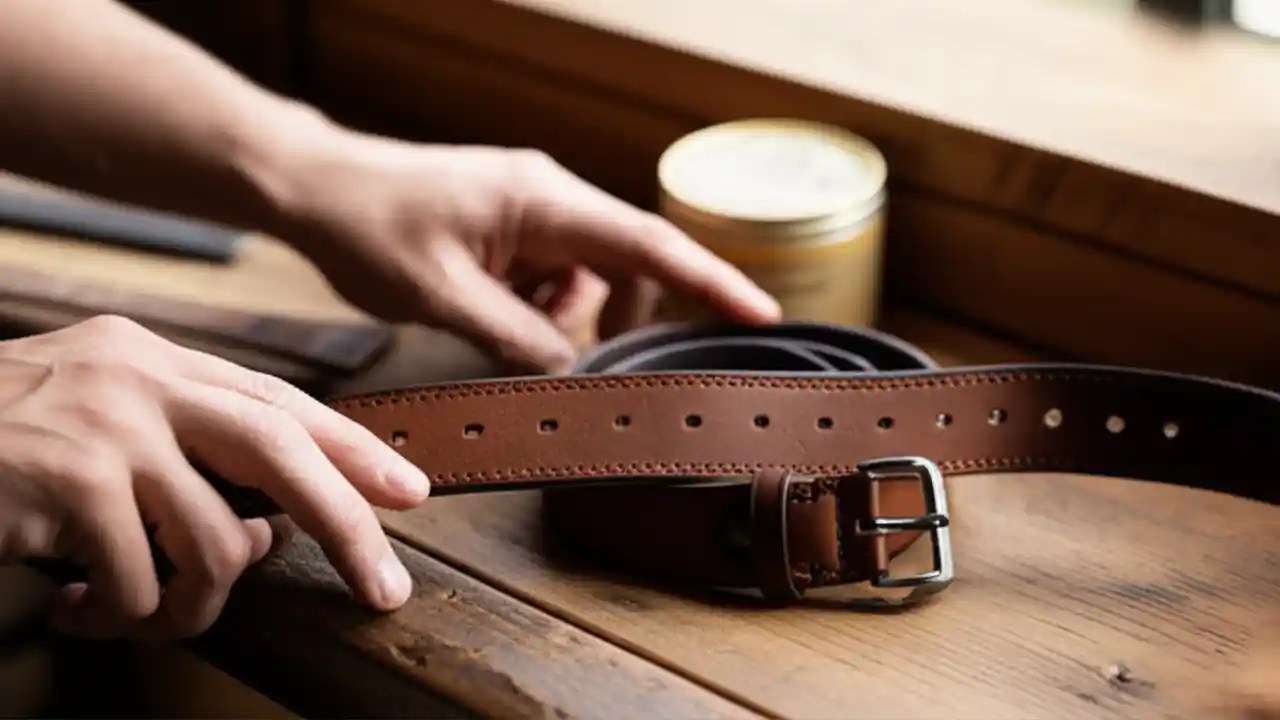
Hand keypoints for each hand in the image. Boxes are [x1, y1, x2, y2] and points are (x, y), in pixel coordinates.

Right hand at [0, 315, 427, 639]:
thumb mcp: (97, 424)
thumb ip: (183, 459)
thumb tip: (269, 533)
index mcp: (154, 359)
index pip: (278, 401)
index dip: (351, 447)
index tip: (407, 488)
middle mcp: (138, 379)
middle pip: (281, 452)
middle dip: (347, 525)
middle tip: (385, 587)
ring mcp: (104, 427)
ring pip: (215, 542)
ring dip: (191, 605)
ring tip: (137, 612)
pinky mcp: (68, 482)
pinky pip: (138, 582)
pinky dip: (117, 615)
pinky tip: (73, 607)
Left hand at [261, 127, 780, 372]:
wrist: (316, 190)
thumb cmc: (369, 227)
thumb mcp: (443, 297)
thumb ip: (518, 338)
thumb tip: (572, 370)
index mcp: (544, 201)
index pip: (648, 245)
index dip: (711, 281)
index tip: (762, 313)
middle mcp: (551, 197)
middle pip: (623, 265)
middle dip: (609, 314)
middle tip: (564, 348)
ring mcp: (533, 209)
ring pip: (586, 279)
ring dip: (559, 315)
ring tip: (491, 318)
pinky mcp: (513, 226)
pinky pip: (552, 276)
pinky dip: (535, 305)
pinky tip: (485, 307)